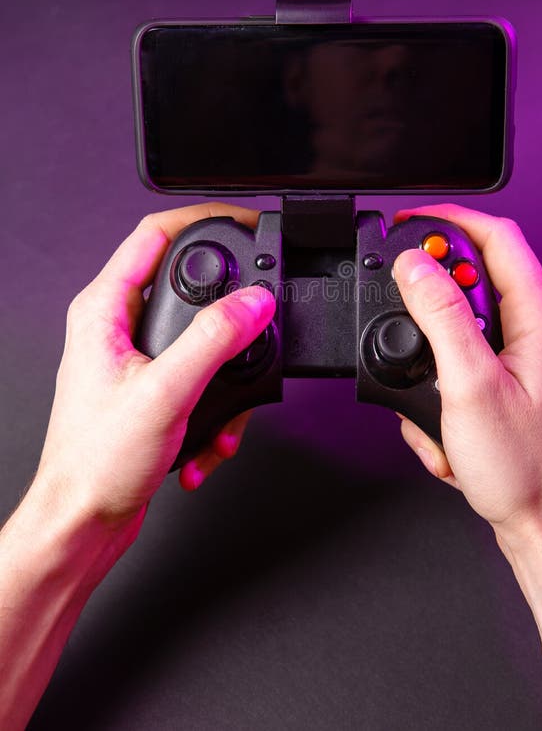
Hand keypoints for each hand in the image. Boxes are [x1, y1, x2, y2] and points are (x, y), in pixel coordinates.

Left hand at [33, 203, 274, 541]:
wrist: (84, 522)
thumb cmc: (97, 463)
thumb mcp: (166, 393)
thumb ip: (214, 340)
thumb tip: (253, 301)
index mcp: (103, 309)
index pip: (153, 234)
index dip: (202, 218)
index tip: (244, 222)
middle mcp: (114, 327)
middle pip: (184, 283)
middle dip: (227, 313)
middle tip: (258, 316)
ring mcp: (132, 359)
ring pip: (199, 338)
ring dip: (226, 376)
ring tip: (226, 412)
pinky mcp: (149, 389)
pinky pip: (198, 379)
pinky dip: (216, 408)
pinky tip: (209, 442)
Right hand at [392, 204, 541, 542]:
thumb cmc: (526, 470)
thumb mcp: (469, 387)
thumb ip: (438, 317)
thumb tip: (414, 266)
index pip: (497, 237)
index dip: (448, 221)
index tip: (407, 225)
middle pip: (477, 281)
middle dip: (432, 309)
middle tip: (405, 329)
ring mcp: (534, 360)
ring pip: (467, 329)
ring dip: (434, 360)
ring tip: (430, 403)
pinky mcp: (520, 386)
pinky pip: (472, 364)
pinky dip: (447, 389)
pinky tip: (444, 428)